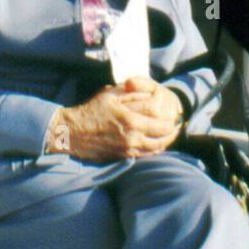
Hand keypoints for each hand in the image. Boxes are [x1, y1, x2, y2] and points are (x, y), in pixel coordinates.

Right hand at [48, 77, 184, 161]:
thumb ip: (131, 91)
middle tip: (177, 125)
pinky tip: (157, 143)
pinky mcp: (123, 156)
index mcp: (131, 120)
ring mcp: (128, 149)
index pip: (161, 122)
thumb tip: (150, 91)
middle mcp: (133, 137)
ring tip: (170, 134)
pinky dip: (155, 149)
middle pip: (163, 137)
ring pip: (156, 149)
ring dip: (166, 141)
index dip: (172, 118)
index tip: (175, 113)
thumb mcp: (110, 94)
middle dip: (172, 131)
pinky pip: (146, 155)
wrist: (71, 133)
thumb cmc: (90, 111)